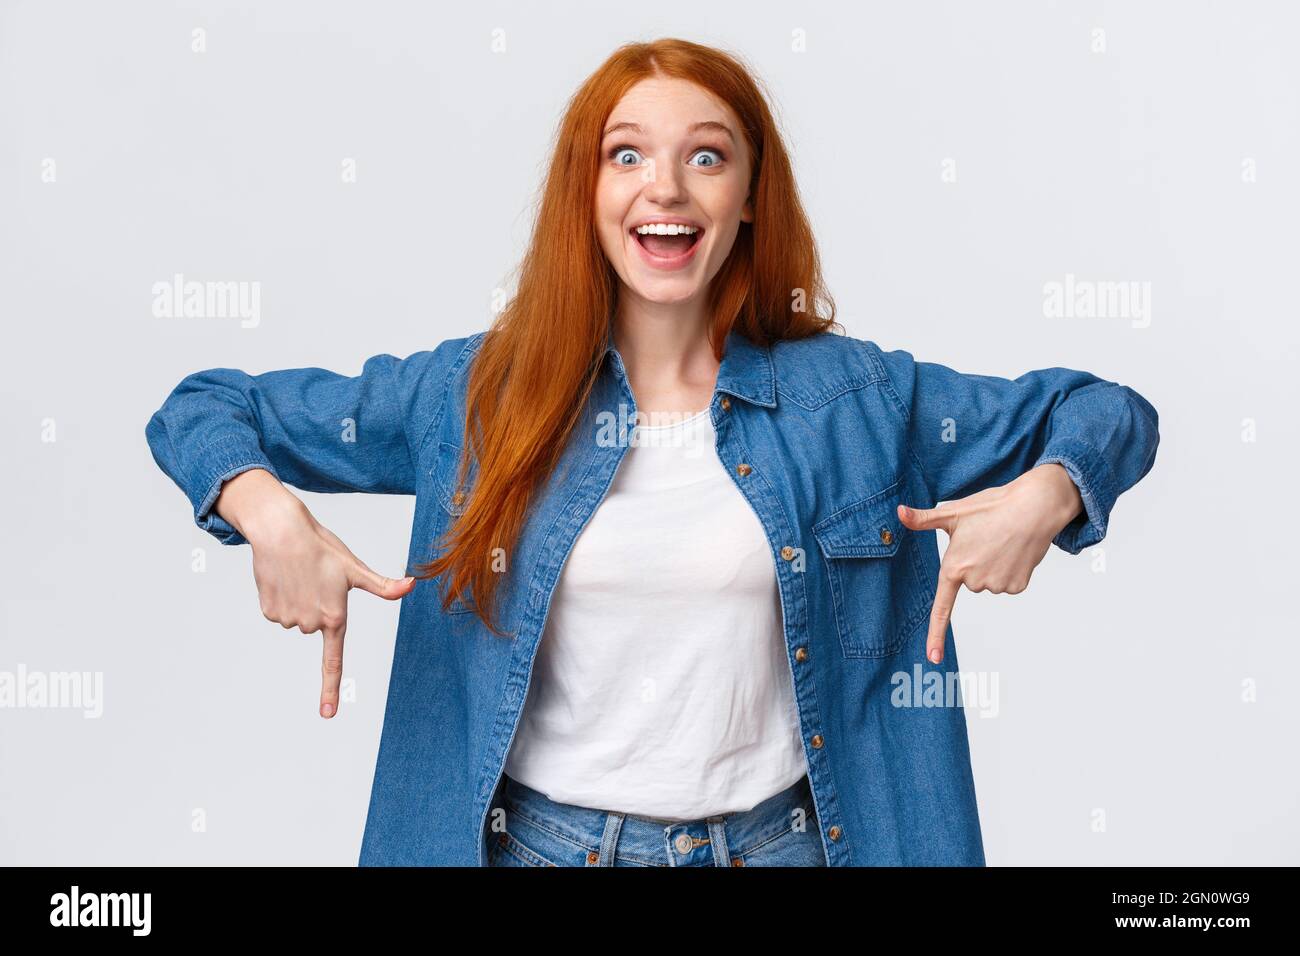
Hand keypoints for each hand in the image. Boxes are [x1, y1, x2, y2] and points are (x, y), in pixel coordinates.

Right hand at [217, 470, 415, 717]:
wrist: (281, 531)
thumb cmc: (322, 548)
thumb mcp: (355, 568)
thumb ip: (382, 586)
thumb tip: (412, 586)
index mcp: (335, 617)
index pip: (333, 661)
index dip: (331, 689)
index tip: (328, 715)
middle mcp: (310, 623)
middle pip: (317, 627)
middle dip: (318, 606)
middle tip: (316, 580)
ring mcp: (287, 619)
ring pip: (298, 619)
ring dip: (299, 600)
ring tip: (300, 576)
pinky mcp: (268, 611)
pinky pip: (280, 612)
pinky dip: (282, 597)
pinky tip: (285, 578)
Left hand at [897, 463, 1082, 664]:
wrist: (1034, 507)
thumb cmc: (991, 506)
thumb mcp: (953, 513)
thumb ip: (923, 519)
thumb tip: (899, 513)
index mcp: (954, 567)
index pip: (942, 607)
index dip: (936, 634)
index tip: (933, 658)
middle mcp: (975, 581)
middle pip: (969, 583)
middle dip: (975, 564)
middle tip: (985, 541)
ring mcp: (998, 586)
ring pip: (989, 583)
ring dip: (993, 566)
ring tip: (1001, 542)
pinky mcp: (1018, 586)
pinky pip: (1007, 584)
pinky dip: (1010, 570)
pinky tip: (1014, 551)